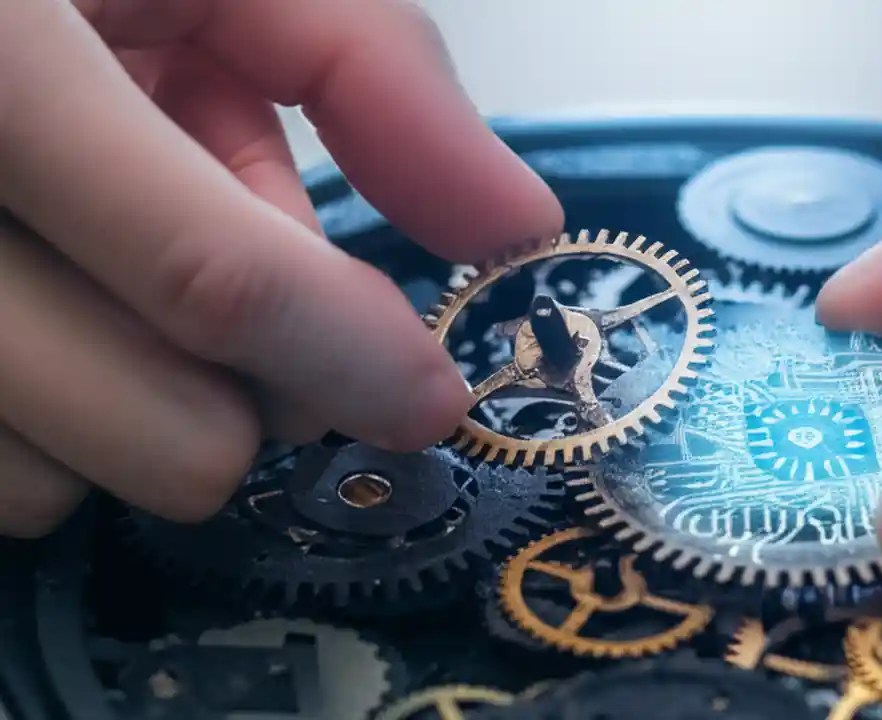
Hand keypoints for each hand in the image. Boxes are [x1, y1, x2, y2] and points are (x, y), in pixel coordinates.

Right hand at [0, 0, 561, 537]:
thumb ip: (369, 74)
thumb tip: (514, 225)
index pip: (210, 274)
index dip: (350, 353)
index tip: (430, 394)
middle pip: (161, 431)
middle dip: (261, 394)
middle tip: (260, 308)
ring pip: (58, 483)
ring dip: (141, 404)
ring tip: (113, 272)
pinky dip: (53, 420)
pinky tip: (51, 308)